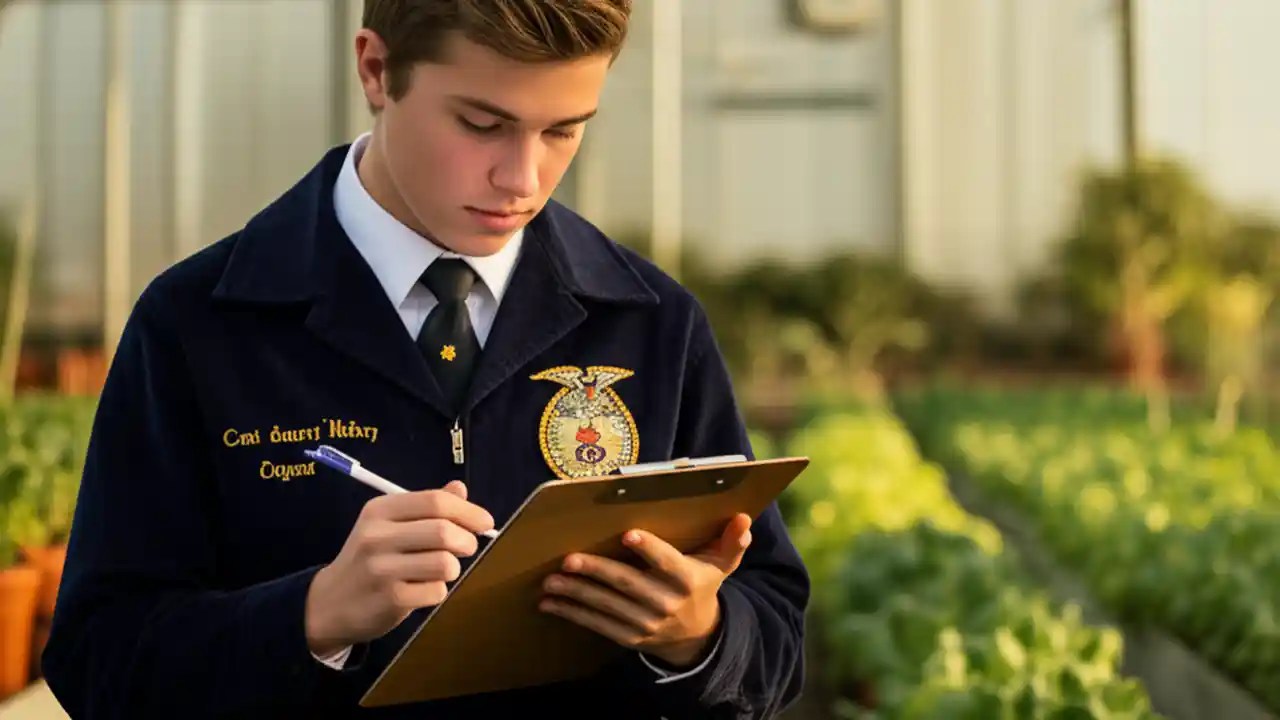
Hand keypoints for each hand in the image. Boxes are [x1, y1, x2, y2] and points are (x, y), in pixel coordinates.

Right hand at [305, 481, 494, 655]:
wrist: (330, 603)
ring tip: (440, 570)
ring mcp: (382, 569)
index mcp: (379, 510)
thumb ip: (425, 507)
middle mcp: (377, 536)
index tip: (486, 522)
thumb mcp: (387, 525)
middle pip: (444, 531)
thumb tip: (460, 488)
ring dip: (453, 568)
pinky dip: (438, 591)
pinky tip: (422, 590)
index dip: (468, 511)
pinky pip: (436, 591)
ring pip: (445, 563)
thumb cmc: (369, 559)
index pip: (435, 502)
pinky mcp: (390, 599)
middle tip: (467, 548)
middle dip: (467, 541)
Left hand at [539, 513, 751, 667]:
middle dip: (597, 571)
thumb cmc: (702, 585)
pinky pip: (597, 624)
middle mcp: (666, 603)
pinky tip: (551, 601)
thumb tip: (744, 518)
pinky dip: (572, 613)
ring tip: (551, 580)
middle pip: (628, 584)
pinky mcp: (629, 637)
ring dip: (576, 593)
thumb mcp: (722, 565)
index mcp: (688, 580)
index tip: (628, 534)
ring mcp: (646, 623)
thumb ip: (732, 541)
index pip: (667, 562)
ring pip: (607, 606)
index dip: (650, 549)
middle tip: (569, 558)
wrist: (697, 637)